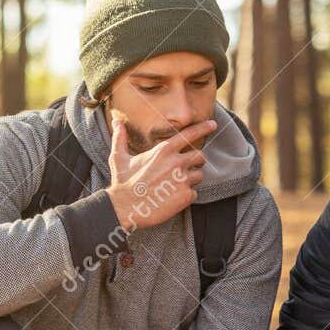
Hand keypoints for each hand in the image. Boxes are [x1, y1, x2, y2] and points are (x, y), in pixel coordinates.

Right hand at [106, 112, 216, 230]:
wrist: (125, 208)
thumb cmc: (122, 182)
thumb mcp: (119, 157)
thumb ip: (121, 137)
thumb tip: (116, 121)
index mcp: (164, 150)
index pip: (190, 135)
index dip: (204, 128)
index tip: (213, 124)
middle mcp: (177, 163)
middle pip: (200, 157)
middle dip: (195, 162)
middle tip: (183, 169)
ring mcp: (183, 180)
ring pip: (199, 176)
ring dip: (191, 180)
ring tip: (174, 186)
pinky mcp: (186, 196)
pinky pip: (195, 193)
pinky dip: (186, 196)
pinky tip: (172, 199)